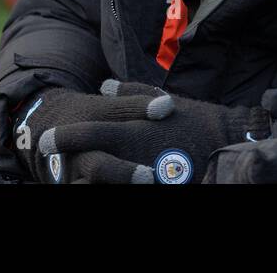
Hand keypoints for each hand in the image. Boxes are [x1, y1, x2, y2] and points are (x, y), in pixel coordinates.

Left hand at [13, 79, 269, 183]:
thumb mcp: (166, 101)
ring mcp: (143, 174)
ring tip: (69, 179)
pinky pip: (123, 190)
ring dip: (84, 180)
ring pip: (103, 181)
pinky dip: (108, 187)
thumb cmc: (197, 121)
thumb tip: (105, 86)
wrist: (229, 144)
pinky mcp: (156, 185)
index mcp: (134, 130)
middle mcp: (134, 153)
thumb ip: (131, 94)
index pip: (91, 133)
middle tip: (47, 163)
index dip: (67, 137)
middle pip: (90, 161)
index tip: (47, 139)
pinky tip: (99, 186)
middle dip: (67, 163)